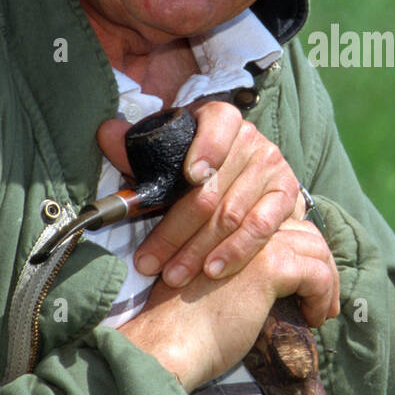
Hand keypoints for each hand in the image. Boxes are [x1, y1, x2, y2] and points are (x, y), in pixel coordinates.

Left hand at [97, 101, 306, 287]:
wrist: (241, 177)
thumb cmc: (192, 166)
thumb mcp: (165, 155)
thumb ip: (136, 149)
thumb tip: (107, 133)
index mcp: (220, 119)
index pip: (216, 125)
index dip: (205, 149)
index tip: (190, 176)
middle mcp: (251, 139)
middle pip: (212, 188)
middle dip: (177, 230)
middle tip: (150, 262)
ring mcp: (272, 167)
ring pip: (232, 214)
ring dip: (199, 249)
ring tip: (173, 275)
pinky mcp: (286, 195)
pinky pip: (262, 227)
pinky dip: (237, 251)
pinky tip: (214, 270)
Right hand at [117, 217, 339, 391]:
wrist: (168, 343)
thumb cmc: (184, 326)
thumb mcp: (213, 286)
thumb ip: (240, 272)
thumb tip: (278, 284)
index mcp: (227, 229)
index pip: (282, 226)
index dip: (300, 252)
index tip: (306, 283)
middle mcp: (242, 227)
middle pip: (304, 232)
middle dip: (321, 263)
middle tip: (324, 298)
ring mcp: (256, 243)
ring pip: (316, 250)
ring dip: (327, 281)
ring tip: (322, 311)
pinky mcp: (269, 267)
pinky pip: (316, 274)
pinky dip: (322, 296)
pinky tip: (313, 318)